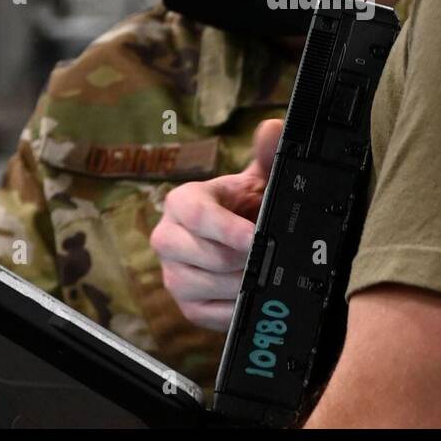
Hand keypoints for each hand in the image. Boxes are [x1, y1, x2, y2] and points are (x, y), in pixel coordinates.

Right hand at [152, 119, 282, 330]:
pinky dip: (236, 306)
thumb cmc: (244, 207)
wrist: (236, 240)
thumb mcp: (257, 180)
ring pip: (209, 285)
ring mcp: (172, 274)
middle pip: (206, 256)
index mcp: (182, 202)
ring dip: (243, 283)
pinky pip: (210, 313)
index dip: (228, 229)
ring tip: (261, 272)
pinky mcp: (184, 305)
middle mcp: (167, 238)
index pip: (197, 216)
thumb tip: (273, 127)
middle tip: (268, 256)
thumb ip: (267, 155)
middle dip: (244, 260)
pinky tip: (249, 293)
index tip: (256, 238)